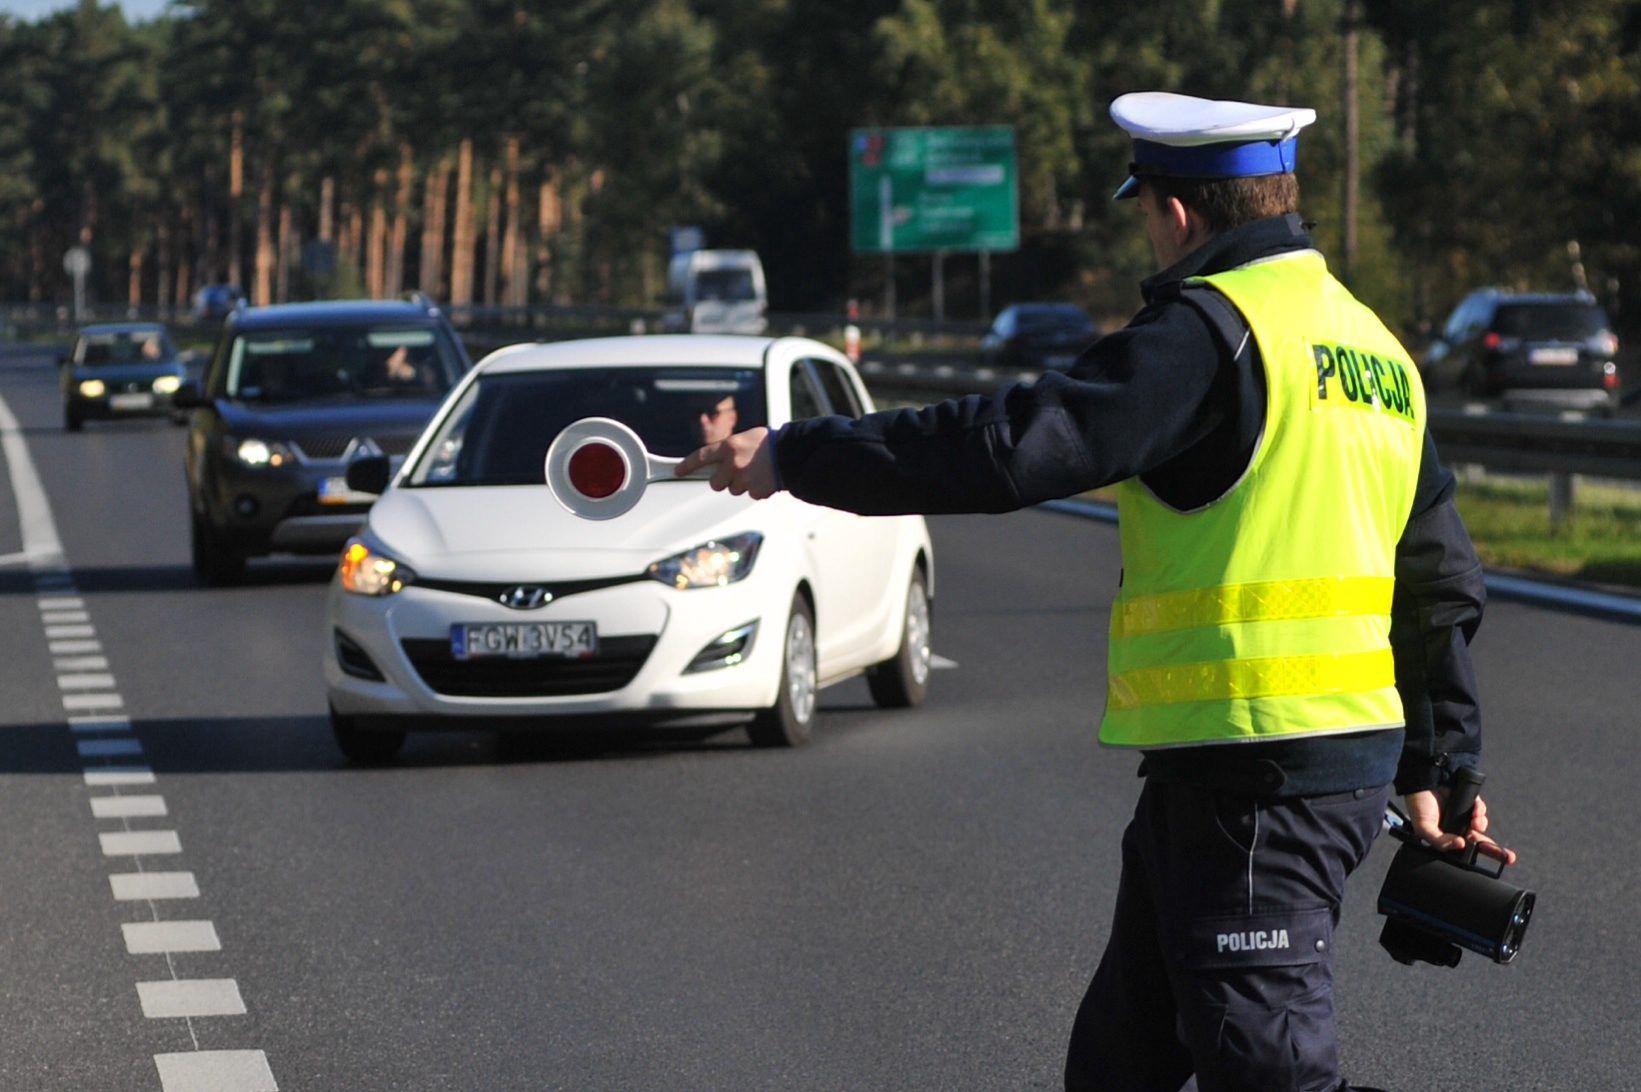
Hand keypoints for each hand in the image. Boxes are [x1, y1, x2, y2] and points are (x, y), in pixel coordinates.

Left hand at [675, 426, 776, 498]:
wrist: (793, 453)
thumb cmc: (771, 443)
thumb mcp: (746, 439)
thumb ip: (730, 450)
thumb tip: (717, 462)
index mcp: (729, 447)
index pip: (701, 456)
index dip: (687, 465)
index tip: (678, 472)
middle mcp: (733, 464)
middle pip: (715, 483)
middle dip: (723, 480)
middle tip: (735, 472)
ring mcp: (744, 479)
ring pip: (733, 490)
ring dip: (741, 484)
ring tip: (756, 472)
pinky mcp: (755, 491)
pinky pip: (750, 494)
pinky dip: (756, 489)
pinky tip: (765, 478)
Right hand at [1403, 788, 1517, 864]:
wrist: (1422, 780)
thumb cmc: (1418, 804)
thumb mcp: (1424, 828)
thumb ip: (1439, 841)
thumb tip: (1460, 844)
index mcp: (1447, 837)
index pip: (1465, 851)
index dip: (1479, 856)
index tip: (1496, 863)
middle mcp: (1458, 828)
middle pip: (1480, 842)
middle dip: (1495, 850)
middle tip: (1508, 857)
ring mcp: (1465, 816)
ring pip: (1481, 826)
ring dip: (1481, 825)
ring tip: (1474, 822)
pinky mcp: (1470, 802)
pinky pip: (1481, 810)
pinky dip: (1480, 811)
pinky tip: (1474, 811)